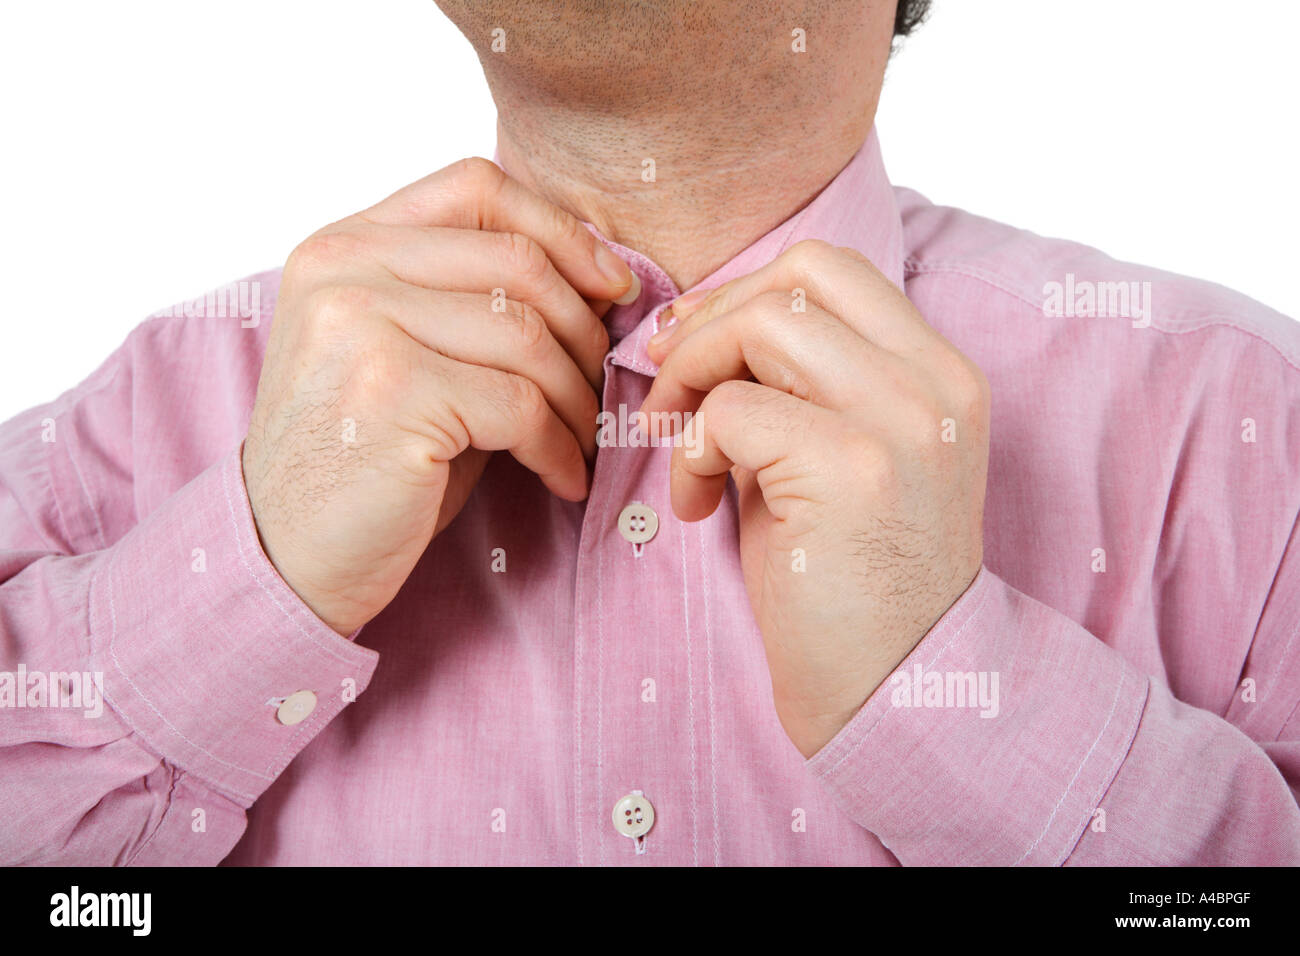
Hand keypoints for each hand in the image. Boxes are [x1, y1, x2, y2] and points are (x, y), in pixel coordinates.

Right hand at [243, 158, 635, 634]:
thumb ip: (469, 299)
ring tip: (583, 438)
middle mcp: (343, 268)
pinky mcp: (391, 391)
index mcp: (344, 244)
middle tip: (600, 386)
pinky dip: (559, 447)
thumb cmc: (364, 456)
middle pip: (516, 262)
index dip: (561, 231)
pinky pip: (521, 405)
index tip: (610, 286)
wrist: (283, 553)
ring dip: (576, 397)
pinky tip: (563, 476)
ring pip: (527, 335)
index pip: (475, 188)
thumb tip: (602, 280)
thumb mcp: (404, 352)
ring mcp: (361, 324)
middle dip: (583, 330)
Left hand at [642, 239, 989, 757]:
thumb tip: (694, 325)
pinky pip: (731, 411)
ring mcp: (903, 421)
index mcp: (939, 372)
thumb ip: (791, 386)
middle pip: (799, 276)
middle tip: (667, 383)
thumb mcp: (835, 457)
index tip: (691, 341)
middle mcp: (936, 383)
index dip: (744, 291)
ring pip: (766, 323)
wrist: (890, 687)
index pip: (832, 271)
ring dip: (694, 375)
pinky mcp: (855, 469)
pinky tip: (698, 506)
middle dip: (711, 320)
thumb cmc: (845, 578)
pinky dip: (692, 450)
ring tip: (678, 443)